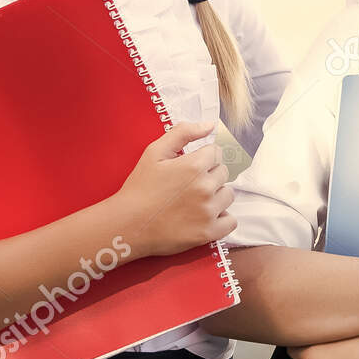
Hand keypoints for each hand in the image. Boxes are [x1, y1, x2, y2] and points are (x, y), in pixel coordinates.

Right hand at [114, 119, 235, 258]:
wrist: (127, 225)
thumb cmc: (139, 188)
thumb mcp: (154, 152)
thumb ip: (182, 133)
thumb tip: (209, 125)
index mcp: (194, 166)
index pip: (216, 153)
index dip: (202, 158)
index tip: (189, 168)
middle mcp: (205, 188)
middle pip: (223, 173)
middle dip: (209, 176)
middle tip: (188, 186)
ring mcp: (208, 212)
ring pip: (228, 195)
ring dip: (216, 196)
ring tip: (194, 201)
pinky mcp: (208, 233)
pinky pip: (230, 221)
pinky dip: (221, 218)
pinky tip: (204, 216)